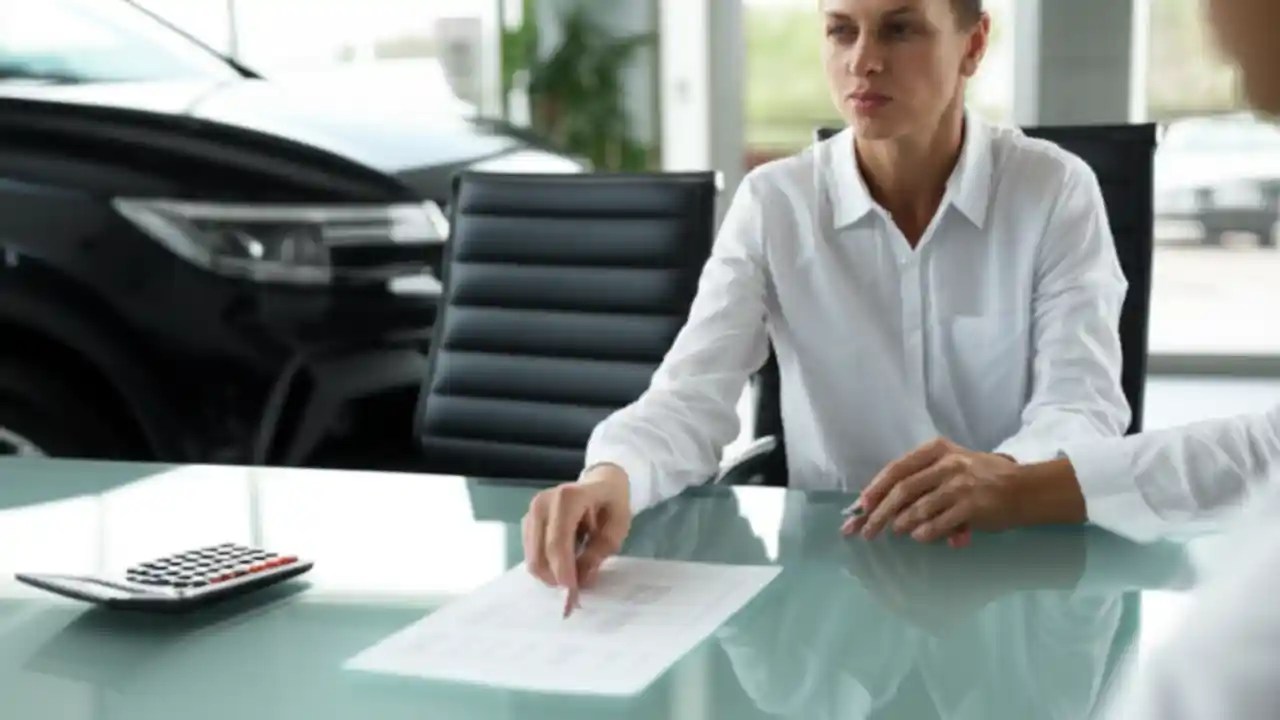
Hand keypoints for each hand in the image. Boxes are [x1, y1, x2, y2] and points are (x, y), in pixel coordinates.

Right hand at [522, 464, 630, 614]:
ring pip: (532, 557)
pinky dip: (546, 565)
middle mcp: (543, 503)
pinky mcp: (527, 521)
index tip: (574, 594)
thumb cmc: (612, 503)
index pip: (558, 542)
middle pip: (540, 553)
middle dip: (556, 577)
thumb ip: (598, 553)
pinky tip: (564, 563)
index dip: (564, 571)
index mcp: (568, 498)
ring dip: (550, 574)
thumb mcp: (617, 528)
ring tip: (573, 575)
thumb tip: (581, 580)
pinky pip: (531, 553)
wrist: (601, 483)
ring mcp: (532, 511)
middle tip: (575, 592)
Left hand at [843, 438, 1021, 542]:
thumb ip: (922, 480)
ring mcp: (959, 485)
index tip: (861, 506)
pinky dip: (925, 533)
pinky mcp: (971, 506)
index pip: (897, 469)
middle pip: (902, 490)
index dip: (876, 488)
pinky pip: (938, 524)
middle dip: (880, 513)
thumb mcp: (952, 466)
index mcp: (937, 450)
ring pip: (918, 508)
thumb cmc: (982, 478)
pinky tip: (919, 537)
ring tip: (895, 532)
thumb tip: (884, 504)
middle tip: (867, 531)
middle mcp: (947, 464)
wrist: (1024, 489)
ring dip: (901, 524)